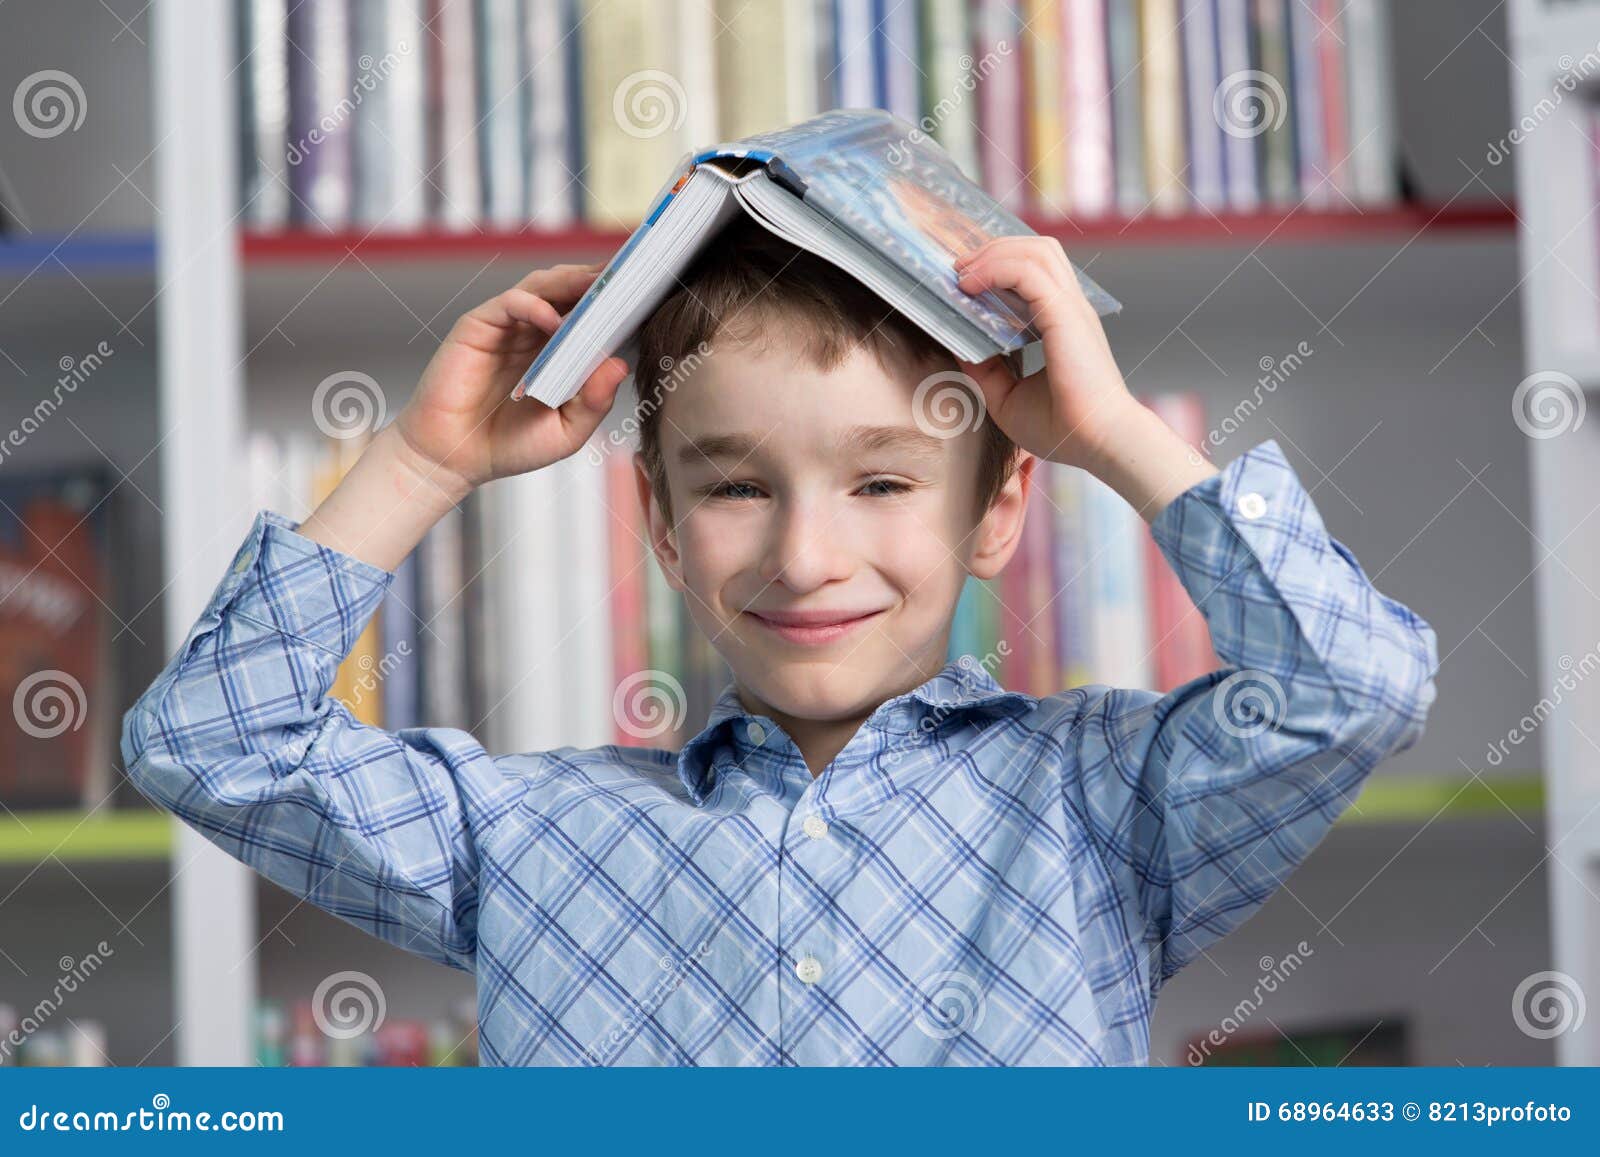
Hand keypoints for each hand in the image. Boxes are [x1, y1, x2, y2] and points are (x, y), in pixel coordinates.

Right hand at [391, 263, 629, 497]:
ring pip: (544, 287)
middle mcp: (535, 333)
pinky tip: (555, 321)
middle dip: (600, 281)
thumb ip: (593, 402)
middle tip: (631, 273)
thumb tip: (619, 364)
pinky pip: (510, 304)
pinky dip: (535, 306)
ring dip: (573, 282)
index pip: (592, 316)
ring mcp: (508, 327)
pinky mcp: (478, 327)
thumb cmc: (509, 445)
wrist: (454, 458)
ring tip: (600, 285)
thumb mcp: (565, 432)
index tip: (647, 293)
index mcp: (559, 353)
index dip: (615, 303)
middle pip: (571, 292)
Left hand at [951, 236, 1139, 471]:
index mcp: (1063, 323)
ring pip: (1035, 251)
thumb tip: (957, 345)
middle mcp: (1070, 308)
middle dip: (994, 249)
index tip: (965, 279)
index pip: (1037, 271)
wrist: (1099, 443)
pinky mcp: (1064, 315)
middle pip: (1037, 250)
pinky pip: (1026, 272)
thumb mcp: (1008, 398)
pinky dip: (995, 269)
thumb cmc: (1063, 429)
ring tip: (962, 273)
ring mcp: (1070, 308)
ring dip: (992, 254)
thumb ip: (985, 370)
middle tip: (958, 268)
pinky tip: (970, 286)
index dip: (1001, 264)